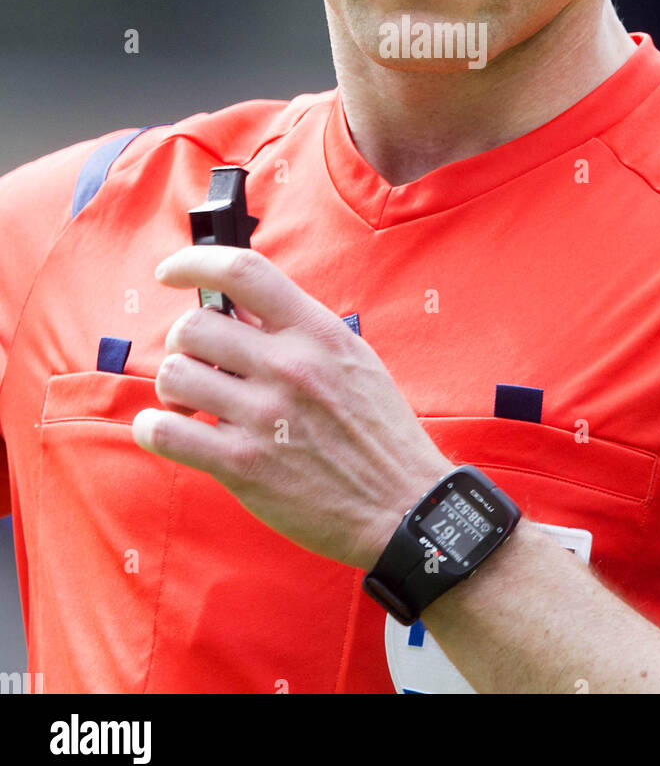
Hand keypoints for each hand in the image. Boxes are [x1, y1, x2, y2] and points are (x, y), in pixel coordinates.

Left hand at [131, 246, 451, 569]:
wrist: (402, 504)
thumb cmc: (378, 432)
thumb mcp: (351, 359)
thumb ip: (299, 330)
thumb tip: (239, 307)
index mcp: (317, 332)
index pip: (243, 272)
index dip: (194, 261)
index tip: (171, 271)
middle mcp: (288, 366)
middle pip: (194, 326)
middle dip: (184, 344)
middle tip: (199, 364)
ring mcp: (263, 416)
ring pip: (175, 374)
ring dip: (173, 388)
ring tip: (190, 403)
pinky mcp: (243, 466)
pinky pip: (165, 433)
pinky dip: (153, 428)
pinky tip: (166, 430)